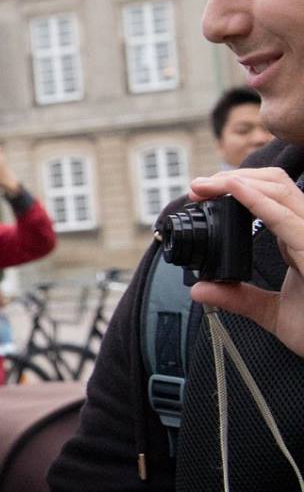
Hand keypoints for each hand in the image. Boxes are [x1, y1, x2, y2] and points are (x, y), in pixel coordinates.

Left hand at [186, 166, 303, 353]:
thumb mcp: (273, 314)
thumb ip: (239, 298)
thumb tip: (200, 290)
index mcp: (301, 240)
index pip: (274, 197)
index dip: (238, 186)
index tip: (201, 191)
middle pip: (276, 185)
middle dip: (233, 177)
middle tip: (197, 186)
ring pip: (282, 191)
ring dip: (239, 182)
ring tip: (205, 186)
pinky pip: (289, 220)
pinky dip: (259, 201)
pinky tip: (235, 191)